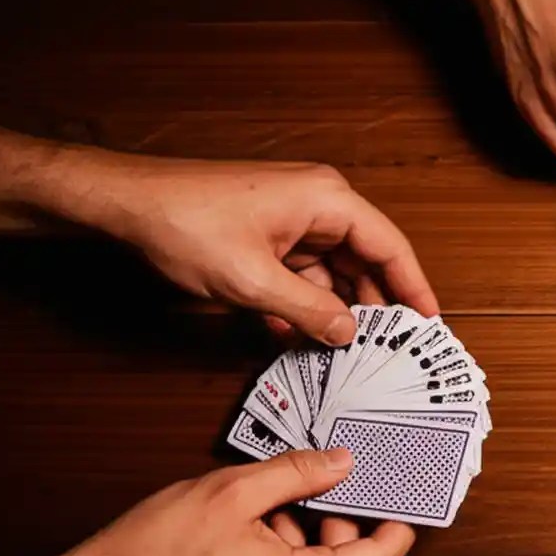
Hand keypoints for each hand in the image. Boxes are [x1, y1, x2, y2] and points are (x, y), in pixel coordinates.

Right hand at [46, 449, 414, 555]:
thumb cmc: (156, 547)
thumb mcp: (234, 491)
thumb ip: (300, 473)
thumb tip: (344, 462)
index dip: (396, 522)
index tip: (403, 490)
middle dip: (347, 521)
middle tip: (328, 480)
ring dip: (317, 536)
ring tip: (275, 504)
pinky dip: (296, 554)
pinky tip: (262, 526)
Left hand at [78, 153, 437, 344]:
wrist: (125, 204)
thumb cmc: (185, 224)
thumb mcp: (253, 281)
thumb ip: (309, 311)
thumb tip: (348, 333)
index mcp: (327, 200)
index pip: (389, 246)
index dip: (414, 287)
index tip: (430, 324)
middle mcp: (318, 204)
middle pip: (365, 261)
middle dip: (373, 307)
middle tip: (388, 351)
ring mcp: (293, 219)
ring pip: (332, 273)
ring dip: (333, 313)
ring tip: (343, 355)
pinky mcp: (270, 234)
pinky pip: (301, 274)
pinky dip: (301, 306)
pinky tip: (294, 340)